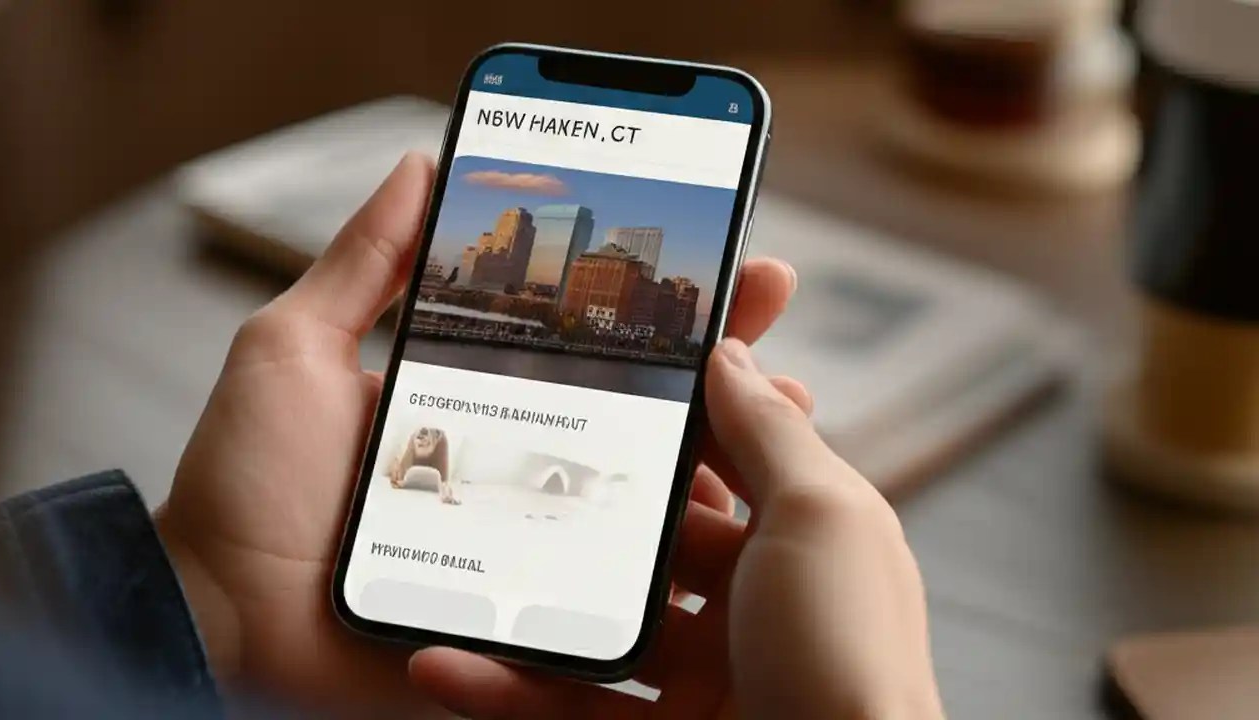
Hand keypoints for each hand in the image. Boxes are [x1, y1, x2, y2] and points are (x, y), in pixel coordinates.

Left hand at [155, 152, 801, 713]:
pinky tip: (728, 525)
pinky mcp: (528, 617)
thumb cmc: (246, 488)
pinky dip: (678, 567)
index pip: (593, 353)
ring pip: (648, 508)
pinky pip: (615, 594)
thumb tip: (420, 167)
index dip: (662, 317)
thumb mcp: (296, 351)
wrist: (219, 618)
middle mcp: (517, 471)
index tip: (730, 276)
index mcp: (478, 406)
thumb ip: (364, 264)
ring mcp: (529, 547)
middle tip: (778, 349)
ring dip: (726, 467)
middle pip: (640, 425)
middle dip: (722, 383)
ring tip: (783, 426)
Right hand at [408, 339, 944, 718]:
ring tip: (448, 568)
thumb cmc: (851, 655)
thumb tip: (731, 352)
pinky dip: (502, 690)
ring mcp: (704, 677)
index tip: (594, 383)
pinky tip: (439, 662)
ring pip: (596, 627)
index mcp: (802, 541)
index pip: (727, 462)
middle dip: (579, 513)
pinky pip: (566, 707)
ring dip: (521, 605)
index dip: (670, 423)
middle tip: (499, 470)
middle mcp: (754, 604)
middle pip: (651, 543)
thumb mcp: (822, 516)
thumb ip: (769, 431)